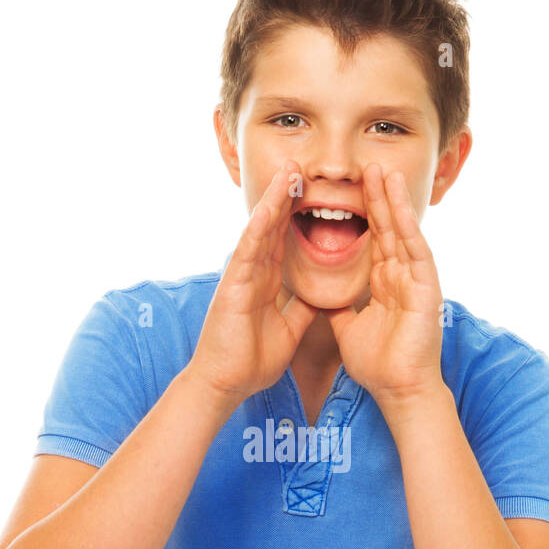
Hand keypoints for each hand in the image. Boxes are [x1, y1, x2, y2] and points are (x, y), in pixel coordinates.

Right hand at [188, 160, 317, 402]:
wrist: (226, 384)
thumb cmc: (251, 361)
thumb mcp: (289, 330)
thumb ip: (302, 309)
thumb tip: (322, 296)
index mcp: (266, 281)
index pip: (284, 239)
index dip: (297, 214)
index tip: (313, 190)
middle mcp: (253, 272)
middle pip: (272, 226)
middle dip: (286, 195)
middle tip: (301, 165)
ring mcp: (241, 276)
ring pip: (260, 230)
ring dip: (274, 200)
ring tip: (289, 171)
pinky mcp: (233, 286)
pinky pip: (248, 252)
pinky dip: (258, 228)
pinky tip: (268, 207)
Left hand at [326, 163, 445, 405]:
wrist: (398, 390)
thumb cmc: (379, 365)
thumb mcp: (349, 329)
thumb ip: (340, 308)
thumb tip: (323, 297)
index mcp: (386, 284)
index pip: (373, 240)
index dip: (363, 215)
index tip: (349, 189)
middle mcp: (403, 277)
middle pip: (388, 229)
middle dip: (377, 197)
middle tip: (367, 166)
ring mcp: (416, 280)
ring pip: (402, 232)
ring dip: (392, 201)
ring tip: (382, 170)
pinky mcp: (427, 288)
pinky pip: (415, 249)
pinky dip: (406, 223)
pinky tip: (397, 200)